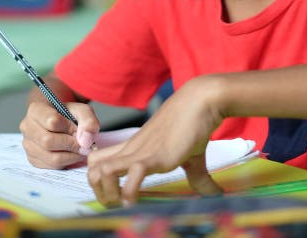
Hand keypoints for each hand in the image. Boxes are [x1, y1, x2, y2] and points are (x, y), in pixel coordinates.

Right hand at [20, 100, 99, 168]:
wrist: (59, 121)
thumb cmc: (68, 114)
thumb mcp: (82, 110)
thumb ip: (88, 120)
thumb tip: (85, 140)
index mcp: (35, 109)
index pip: (52, 121)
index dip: (70, 128)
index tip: (78, 129)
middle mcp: (27, 127)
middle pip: (48, 141)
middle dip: (70, 144)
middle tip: (83, 144)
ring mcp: (27, 144)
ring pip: (51, 157)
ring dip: (70, 155)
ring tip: (78, 149)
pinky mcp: (33, 159)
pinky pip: (51, 166)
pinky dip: (66, 162)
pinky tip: (70, 153)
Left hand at [86, 76, 224, 206]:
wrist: (200, 102)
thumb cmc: (193, 124)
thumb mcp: (191, 156)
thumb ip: (197, 177)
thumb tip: (214, 194)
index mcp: (134, 148)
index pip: (98, 160)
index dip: (98, 180)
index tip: (111, 196)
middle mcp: (131, 149)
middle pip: (92, 168)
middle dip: (98, 192)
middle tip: (115, 204)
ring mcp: (140, 152)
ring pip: (102, 172)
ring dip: (108, 193)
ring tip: (122, 204)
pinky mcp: (155, 156)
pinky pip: (132, 176)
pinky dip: (129, 193)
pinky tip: (136, 202)